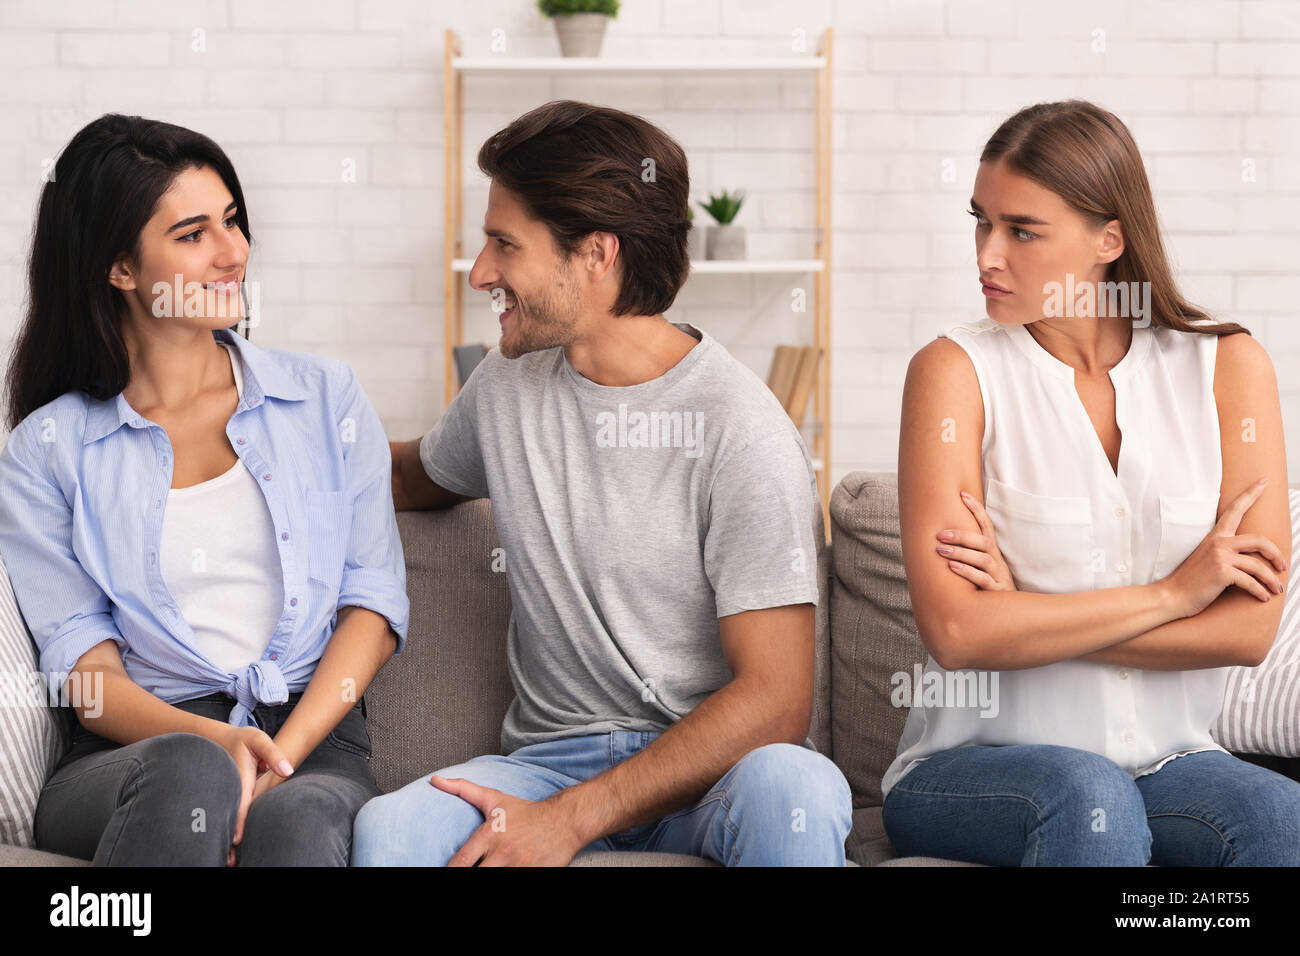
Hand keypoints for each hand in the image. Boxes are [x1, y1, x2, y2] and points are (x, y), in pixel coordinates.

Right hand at [218, 725, 293, 866]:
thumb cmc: (244, 740)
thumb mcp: (259, 740)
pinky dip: (232, 828)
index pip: (240, 804)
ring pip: (229, 818)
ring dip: (229, 837)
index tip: (237, 840)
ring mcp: (230, 794)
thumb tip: (288, 771)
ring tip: (230, 861)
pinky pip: (232, 813)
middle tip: (230, 861)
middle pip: (231, 817)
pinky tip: (234, 846)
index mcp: (240, 778)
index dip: (238, 822)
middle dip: (231, 838)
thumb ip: (274, 754)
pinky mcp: (232, 796)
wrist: (223, 739)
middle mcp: (233, 789)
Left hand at [432, 775, 587, 866]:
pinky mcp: (534, 874)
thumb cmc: (526, 812)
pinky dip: (509, 880)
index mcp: (489, 834)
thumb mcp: (494, 799)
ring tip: (487, 871)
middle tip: (467, 872)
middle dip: (470, 875)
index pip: (461, 862)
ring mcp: (519, 866)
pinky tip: (504, 875)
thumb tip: (435, 780)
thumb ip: (462, 790)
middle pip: (476, 874)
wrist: (564, 820)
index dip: (450, 871)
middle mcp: (503, 852)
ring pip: (495, 880)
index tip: (446, 871)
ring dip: (489, 877)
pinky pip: (516, 881)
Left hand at [937, 490, 1016, 590]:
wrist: (1007, 613)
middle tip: (940, 534)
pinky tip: (952, 568)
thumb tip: (938, 537)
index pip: (986, 526)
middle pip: (984, 542)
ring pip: (983, 559)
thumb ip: (965, 553)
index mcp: (992, 552)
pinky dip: (967, 572)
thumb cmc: (987, 586)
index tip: (963, 494)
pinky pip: (983, 580)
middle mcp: (997, 561)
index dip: (976, 510)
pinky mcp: (997, 592)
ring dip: (961, 553)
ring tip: (941, 550)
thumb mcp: (979, 567)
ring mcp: (998, 576)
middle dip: (962, 535)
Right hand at [1164, 477, 1288, 618]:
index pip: (1235, 510)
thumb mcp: (1206, 560)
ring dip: (1271, 580)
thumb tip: (1247, 559)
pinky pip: (1250, 582)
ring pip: (1258, 566)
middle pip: (1259, 540)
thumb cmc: (1189, 581)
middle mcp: (1218, 543)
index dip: (1251, 494)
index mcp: (1215, 537)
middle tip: (1282, 566)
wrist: (1171, 596)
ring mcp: (1220, 557)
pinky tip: (1263, 597)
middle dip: (1275, 554)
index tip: (1264, 481)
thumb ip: (1224, 553)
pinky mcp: (1222, 573)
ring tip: (1276, 589)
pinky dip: (1260, 592)